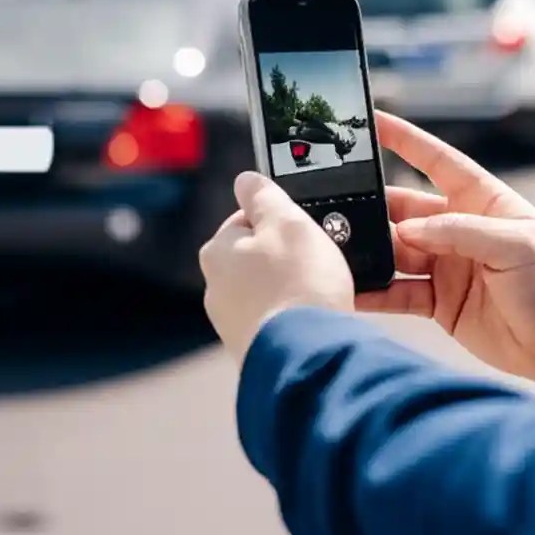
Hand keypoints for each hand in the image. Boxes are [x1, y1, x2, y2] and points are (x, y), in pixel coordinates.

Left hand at [200, 171, 353, 361]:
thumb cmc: (298, 284)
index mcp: (217, 251)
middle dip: (286, 257)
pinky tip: (311, 319)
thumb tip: (246, 179)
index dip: (279, 219)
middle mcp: (216, 288)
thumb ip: (264, 195)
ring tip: (318, 293)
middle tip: (316, 260)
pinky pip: (278, 321)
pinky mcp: (254, 349)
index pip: (245, 219)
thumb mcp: (287, 221)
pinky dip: (294, 317)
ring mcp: (233, 323)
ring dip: (291, 288)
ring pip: (268, 290)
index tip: (303, 228)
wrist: (307, 355)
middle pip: (258, 256)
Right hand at [358, 112, 534, 385]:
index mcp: (483, 202)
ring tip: (339, 252)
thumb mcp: (516, 245)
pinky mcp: (438, 302)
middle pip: (404, 209)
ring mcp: (446, 266)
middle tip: (340, 210)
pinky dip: (375, 292)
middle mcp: (459, 229)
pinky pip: (398, 292)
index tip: (373, 122)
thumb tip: (409, 230)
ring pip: (395, 251)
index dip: (405, 140)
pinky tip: (352, 290)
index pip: (437, 161)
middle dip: (373, 207)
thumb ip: (460, 232)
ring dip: (369, 252)